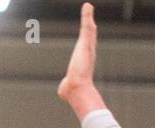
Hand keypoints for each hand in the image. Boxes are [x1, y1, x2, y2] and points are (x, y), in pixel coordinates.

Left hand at [57, 3, 105, 119]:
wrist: (77, 89)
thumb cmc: (71, 91)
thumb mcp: (67, 86)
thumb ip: (65, 87)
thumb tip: (63, 92)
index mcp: (84, 61)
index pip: (87, 48)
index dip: (88, 40)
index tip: (89, 32)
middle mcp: (88, 53)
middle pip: (90, 37)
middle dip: (90, 27)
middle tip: (90, 17)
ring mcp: (88, 47)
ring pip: (89, 30)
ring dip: (88, 18)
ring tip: (88, 8)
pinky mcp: (85, 43)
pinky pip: (87, 26)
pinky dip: (87, 16)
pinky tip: (87, 6)